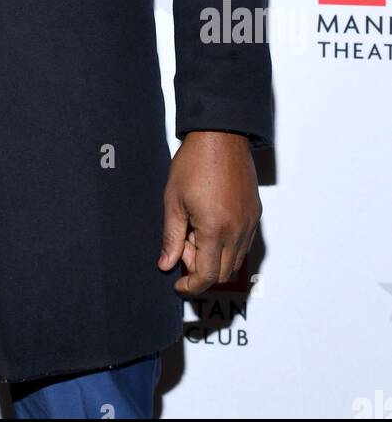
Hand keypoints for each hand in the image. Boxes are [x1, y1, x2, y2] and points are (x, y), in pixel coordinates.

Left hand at [158, 131, 261, 295]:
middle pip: (223, 273)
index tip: (179, 284)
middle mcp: (237, 230)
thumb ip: (171, 237)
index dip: (191, 286)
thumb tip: (166, 264)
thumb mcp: (173, 200)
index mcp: (215, 229)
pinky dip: (228, 246)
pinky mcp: (255, 214)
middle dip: (201, 269)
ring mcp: (250, 222)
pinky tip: (210, 225)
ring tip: (194, 231)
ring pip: (236, 260)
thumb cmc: (194, 163)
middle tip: (182, 246)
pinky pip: (244, 243)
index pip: (207, 275)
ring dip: (215, 257)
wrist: (221, 136)